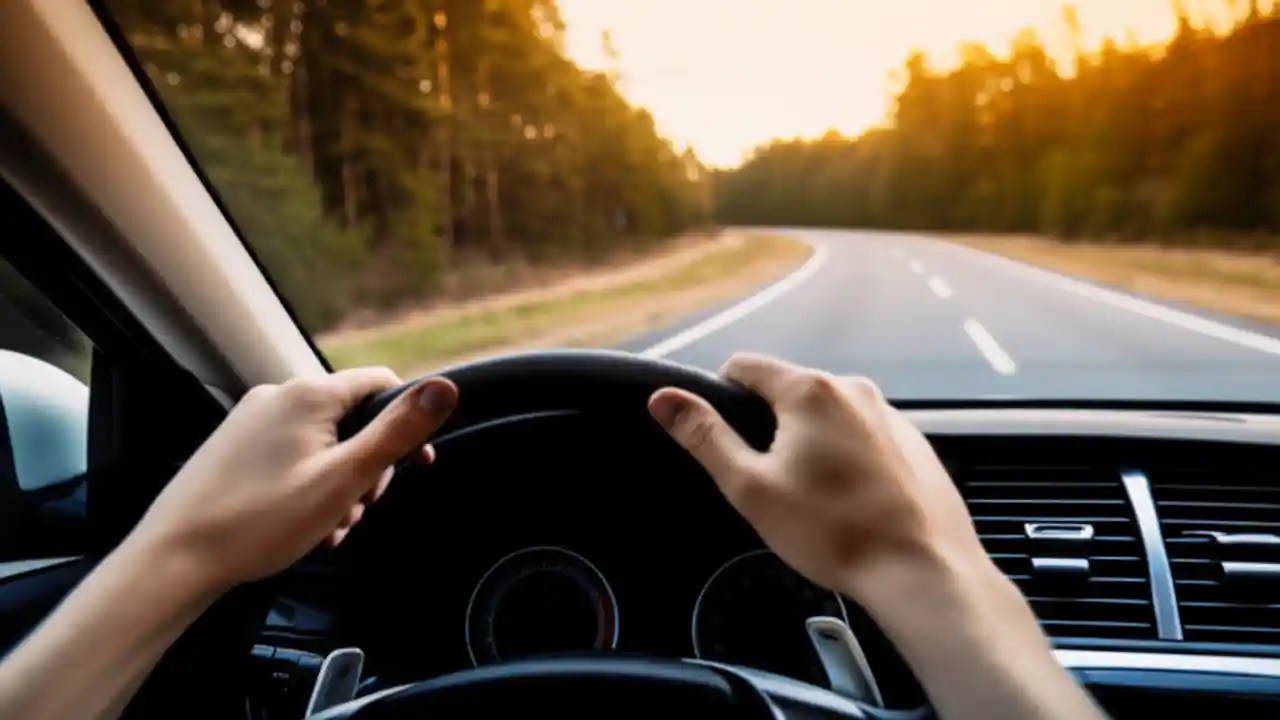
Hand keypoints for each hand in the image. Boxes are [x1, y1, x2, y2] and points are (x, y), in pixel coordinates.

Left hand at [130, 368, 456, 589]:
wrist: (175, 558)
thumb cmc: (261, 521)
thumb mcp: (345, 479)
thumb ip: (397, 432)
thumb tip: (447, 386)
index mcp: (308, 394)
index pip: (382, 384)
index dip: (407, 424)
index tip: (417, 467)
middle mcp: (279, 395)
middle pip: (353, 417)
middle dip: (369, 465)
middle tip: (360, 510)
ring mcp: (252, 420)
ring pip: (325, 442)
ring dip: (341, 483)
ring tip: (331, 526)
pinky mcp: (235, 446)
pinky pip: (294, 454)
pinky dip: (311, 484)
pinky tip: (306, 523)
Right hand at [647, 353, 989, 603]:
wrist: (921, 568)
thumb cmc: (831, 530)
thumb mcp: (751, 487)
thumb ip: (705, 436)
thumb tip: (662, 397)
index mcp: (810, 390)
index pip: (745, 366)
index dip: (721, 397)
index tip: (724, 442)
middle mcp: (854, 388)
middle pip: (789, 390)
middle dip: (769, 426)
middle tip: (768, 482)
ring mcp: (891, 414)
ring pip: (829, 415)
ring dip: (810, 442)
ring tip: (812, 499)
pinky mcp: (915, 444)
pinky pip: (864, 436)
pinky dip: (848, 458)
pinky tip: (851, 502)